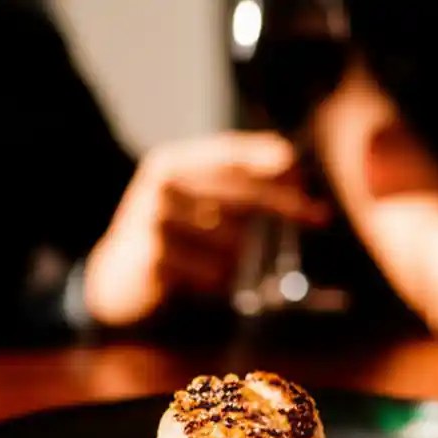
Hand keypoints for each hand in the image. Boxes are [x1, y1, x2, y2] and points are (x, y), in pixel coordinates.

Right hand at [83, 131, 329, 325]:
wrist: (118, 278)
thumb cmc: (173, 237)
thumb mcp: (198, 200)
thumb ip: (238, 182)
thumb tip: (294, 167)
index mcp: (173, 162)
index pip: (231, 154)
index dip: (272, 162)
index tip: (307, 172)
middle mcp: (163, 184)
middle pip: (242, 194)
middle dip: (286, 206)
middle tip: (320, 216)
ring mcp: (156, 221)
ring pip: (235, 242)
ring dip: (237, 260)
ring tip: (208, 263)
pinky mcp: (155, 259)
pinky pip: (214, 274)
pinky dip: (216, 283)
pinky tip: (192, 282)